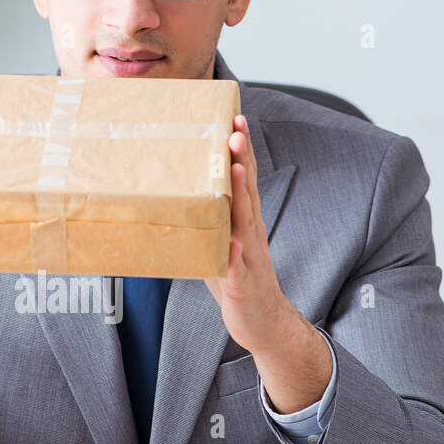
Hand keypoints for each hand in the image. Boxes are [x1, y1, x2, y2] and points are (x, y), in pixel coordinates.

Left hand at [204, 112, 286, 352]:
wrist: (263, 322)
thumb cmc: (238, 282)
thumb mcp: (220, 245)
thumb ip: (208, 222)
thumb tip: (179, 199)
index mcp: (245, 223)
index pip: (244, 180)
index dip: (241, 151)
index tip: (235, 120)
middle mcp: (250, 233)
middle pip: (247, 190)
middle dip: (241, 158)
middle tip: (236, 129)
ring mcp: (249, 256)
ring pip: (245, 220)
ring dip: (240, 193)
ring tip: (233, 167)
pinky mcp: (242, 282)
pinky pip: (237, 266)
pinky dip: (235, 253)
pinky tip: (232, 243)